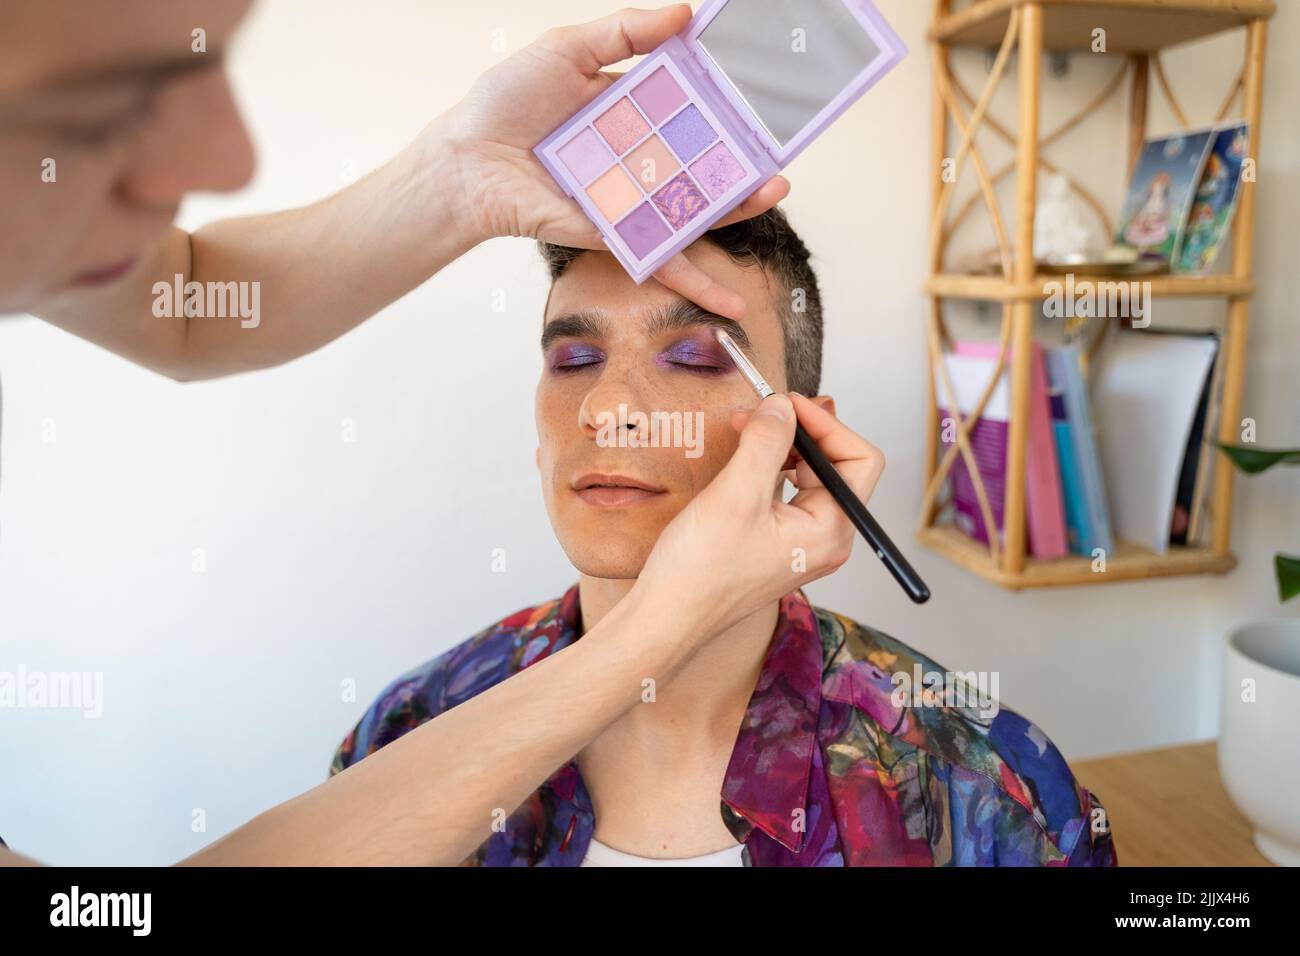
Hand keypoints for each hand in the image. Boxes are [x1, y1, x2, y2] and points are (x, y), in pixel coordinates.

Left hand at [435, 4, 789, 319]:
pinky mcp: (611, 236)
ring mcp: (626, 200)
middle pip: (701, 163)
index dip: (726, 107)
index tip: (762, 102)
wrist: (464, 161)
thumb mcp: (565, 49)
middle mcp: (634, 158)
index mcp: (629, 112)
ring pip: (691, 210)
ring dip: (736, 208)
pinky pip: (657, 255)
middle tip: (781, 153)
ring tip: (773, 191)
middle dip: (745, 162)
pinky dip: (692, 278)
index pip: (690, 109)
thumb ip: (625, 32)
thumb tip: (685, 13)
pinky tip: (729, 299)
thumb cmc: (504, 103)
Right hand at [635, 392, 886, 635]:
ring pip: (809, 478)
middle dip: (800, 432)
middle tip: (757, 412)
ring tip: (744, 430)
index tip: (786, 405)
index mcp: (830, 531)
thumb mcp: (736, 495)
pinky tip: (740, 459)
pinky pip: (787, 495)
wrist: (666, 618)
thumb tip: (783, 407)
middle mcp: (825, 539)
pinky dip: (768, 469)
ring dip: (781, 447)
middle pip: (836, 466)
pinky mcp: (776, 544)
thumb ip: (767, 444)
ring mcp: (801, 544)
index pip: (859, 460)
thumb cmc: (700, 571)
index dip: (827, 425)